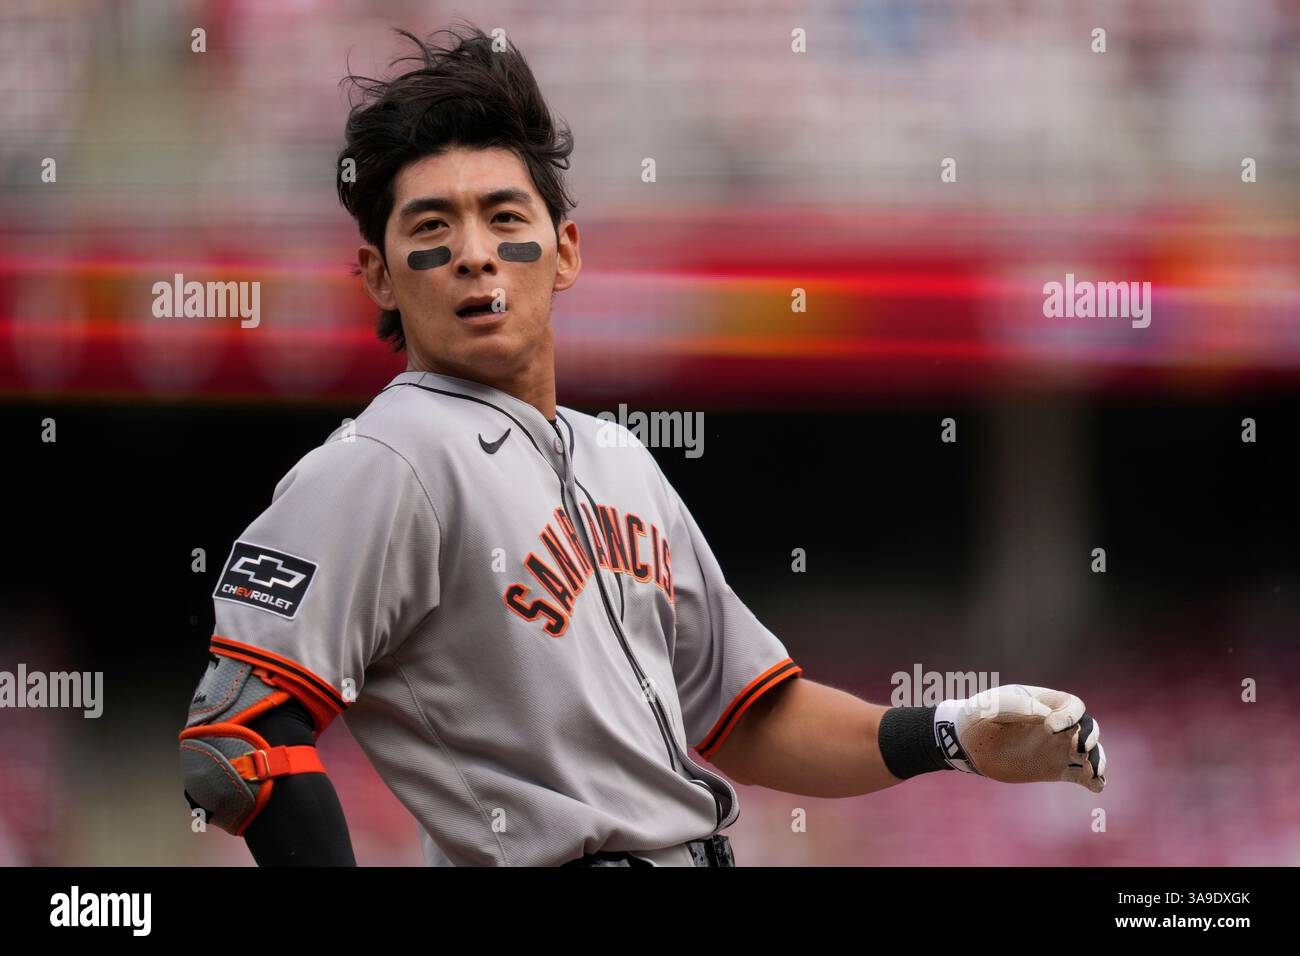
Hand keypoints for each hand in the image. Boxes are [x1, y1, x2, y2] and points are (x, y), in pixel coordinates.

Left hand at [934, 684, 1106, 791]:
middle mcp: (1056, 725)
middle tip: (1078, 748)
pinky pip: (1081, 775)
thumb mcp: (990, 706)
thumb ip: (1015, 705)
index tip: (1050, 728)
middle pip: (1089, 727)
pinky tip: (1095, 786)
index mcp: (1044, 703)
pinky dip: (1093, 780)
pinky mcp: (1055, 770)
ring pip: (1090, 752)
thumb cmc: (977, 716)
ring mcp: (1057, 748)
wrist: (967, 743)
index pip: (1073, 705)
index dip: (1070, 716)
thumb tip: (1045, 714)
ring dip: (1097, 760)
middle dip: (1090, 737)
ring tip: (1091, 770)